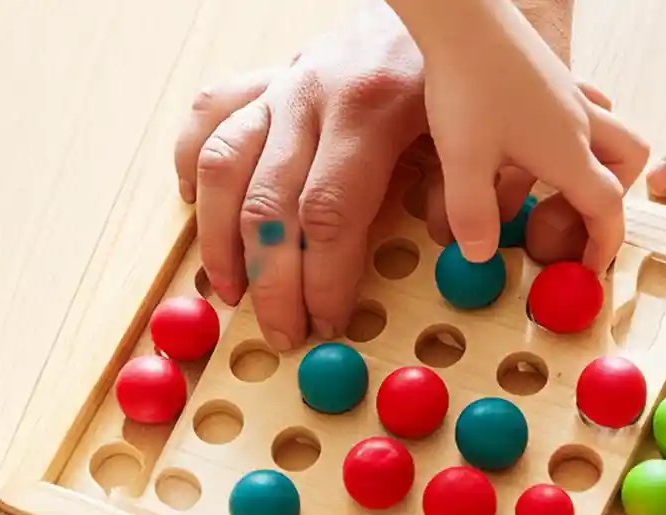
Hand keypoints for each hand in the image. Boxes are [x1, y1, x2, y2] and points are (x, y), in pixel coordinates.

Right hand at [174, 2, 426, 348]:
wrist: (427, 11)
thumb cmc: (451, 77)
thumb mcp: (471, 130)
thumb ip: (459, 189)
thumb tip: (452, 248)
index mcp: (368, 110)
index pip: (328, 213)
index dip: (323, 279)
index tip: (329, 323)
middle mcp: (311, 96)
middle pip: (269, 204)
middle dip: (271, 282)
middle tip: (282, 332)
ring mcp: (279, 86)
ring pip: (223, 165)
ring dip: (219, 238)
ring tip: (229, 291)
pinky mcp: (263, 78)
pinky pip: (209, 116)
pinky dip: (194, 164)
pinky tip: (196, 208)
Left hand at [390, 0, 647, 269]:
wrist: (464, 17)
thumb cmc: (467, 85)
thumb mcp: (462, 162)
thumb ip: (474, 214)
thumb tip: (482, 256)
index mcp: (568, 152)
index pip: (606, 209)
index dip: (602, 246)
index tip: (589, 270)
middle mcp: (580, 123)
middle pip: (625, 163)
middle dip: (609, 198)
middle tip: (568, 218)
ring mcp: (567, 95)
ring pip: (606, 132)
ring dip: (588, 164)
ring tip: (532, 187)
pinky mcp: (549, 75)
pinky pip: (578, 106)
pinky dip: (565, 130)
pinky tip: (526, 137)